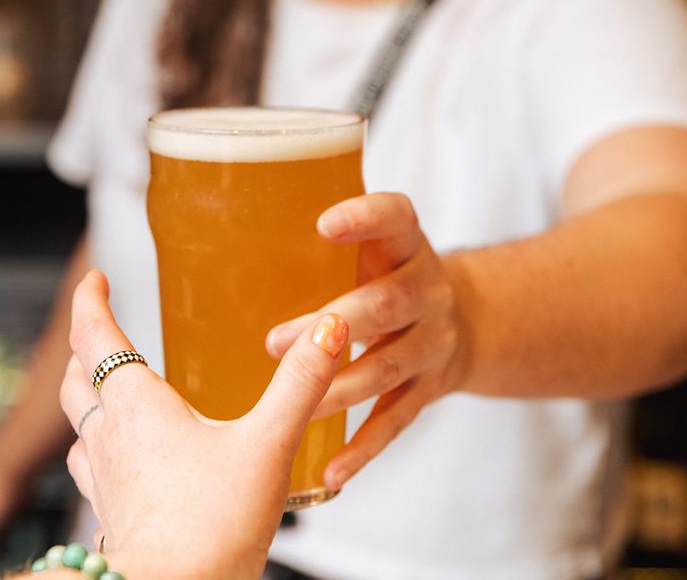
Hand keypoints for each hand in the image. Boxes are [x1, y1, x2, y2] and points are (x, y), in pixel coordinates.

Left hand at [59, 271, 346, 579]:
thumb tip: (326, 331)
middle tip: (99, 326)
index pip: (94, 335)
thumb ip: (300, 384)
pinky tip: (126, 457)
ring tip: (109, 386)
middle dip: (85, 344)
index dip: (89, 300)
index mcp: (137, 405)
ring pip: (79, 421)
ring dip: (87, 394)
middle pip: (76, 376)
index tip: (94, 278)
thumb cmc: (210, 527)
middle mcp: (110, 435)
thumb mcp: (267, 443)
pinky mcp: (111, 510)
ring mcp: (103, 475)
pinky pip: (90, 464)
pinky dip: (99, 443)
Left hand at [266, 192, 469, 491]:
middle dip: (333, 324)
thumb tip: (219, 245)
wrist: (467, 322)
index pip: (396, 217)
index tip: (324, 224)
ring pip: (385, 369)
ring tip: (290, 407)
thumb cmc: (388, 279)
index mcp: (407, 245)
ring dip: (334, 389)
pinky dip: (362, 449)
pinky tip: (329, 470)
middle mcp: (428, 292)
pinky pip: (395, 422)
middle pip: (387, 305)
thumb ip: (324, 245)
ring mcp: (432, 344)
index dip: (364, 218)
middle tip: (274, 341)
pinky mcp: (430, 388)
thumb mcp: (374, 247)